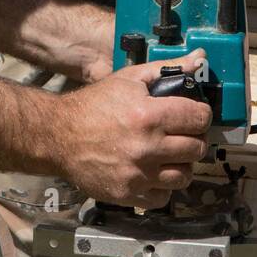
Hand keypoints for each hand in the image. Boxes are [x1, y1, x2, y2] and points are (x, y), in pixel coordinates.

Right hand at [55, 50, 211, 207]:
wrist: (57, 135)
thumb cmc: (92, 105)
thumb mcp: (128, 79)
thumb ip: (166, 69)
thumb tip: (200, 59)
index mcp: (150, 115)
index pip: (200, 118)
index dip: (200, 115)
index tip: (192, 116)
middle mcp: (147, 147)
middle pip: (197, 149)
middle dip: (193, 139)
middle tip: (181, 135)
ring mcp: (138, 174)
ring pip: (184, 176)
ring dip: (181, 165)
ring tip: (169, 156)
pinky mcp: (128, 194)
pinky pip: (163, 198)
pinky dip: (162, 188)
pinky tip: (152, 174)